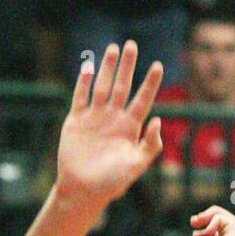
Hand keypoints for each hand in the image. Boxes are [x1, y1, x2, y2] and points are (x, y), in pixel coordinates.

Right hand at [56, 42, 163, 214]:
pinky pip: (80, 97)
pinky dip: (83, 82)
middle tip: (132, 45)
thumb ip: (150, 146)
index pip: (143, 99)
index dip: (150, 83)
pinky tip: (88, 67)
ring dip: (108, 68)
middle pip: (123, 86)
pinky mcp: (76, 121)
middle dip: (128, 66)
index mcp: (129, 127)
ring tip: (113, 48)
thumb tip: (158, 121)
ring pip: (102, 86)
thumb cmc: (111, 183)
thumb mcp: (136, 166)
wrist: (82, 190)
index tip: (158, 66)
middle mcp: (113, 118)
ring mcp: (94, 118)